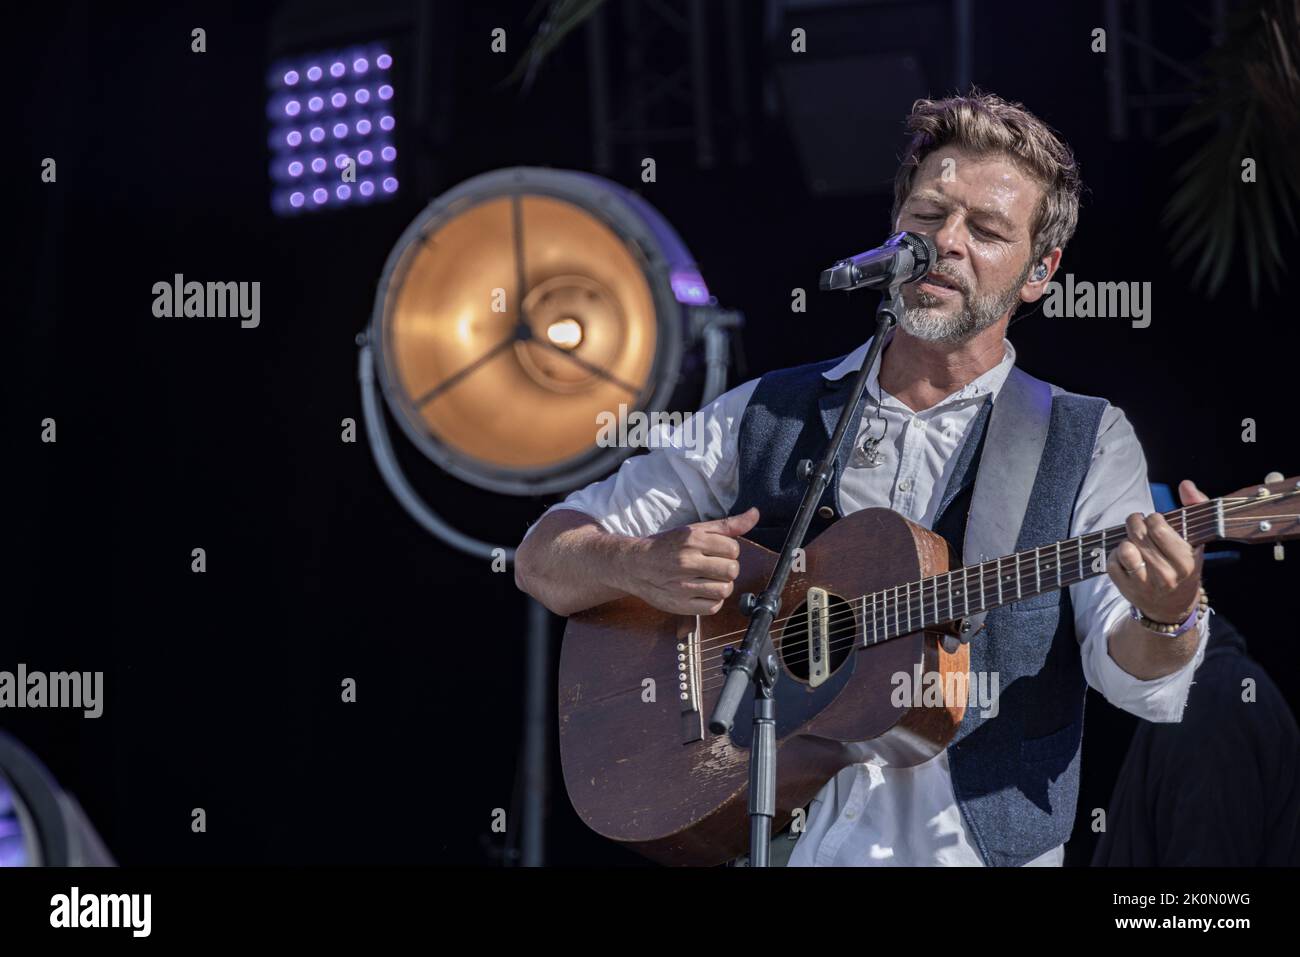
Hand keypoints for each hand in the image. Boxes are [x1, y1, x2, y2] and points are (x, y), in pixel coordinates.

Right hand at [624, 507, 760, 615]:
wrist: (634, 565)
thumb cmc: (667, 546)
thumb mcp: (694, 530)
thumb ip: (727, 525)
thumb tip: (755, 514)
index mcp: (693, 539)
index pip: (733, 548)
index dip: (729, 552)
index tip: (716, 553)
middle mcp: (687, 561)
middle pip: (732, 570)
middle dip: (727, 569)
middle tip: (714, 567)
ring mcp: (683, 585)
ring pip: (725, 590)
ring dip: (721, 586)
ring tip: (708, 580)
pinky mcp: (681, 604)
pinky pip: (713, 607)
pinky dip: (712, 601)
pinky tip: (701, 592)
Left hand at [1107, 479, 1205, 622]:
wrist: (1172, 607)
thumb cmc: (1183, 567)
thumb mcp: (1196, 543)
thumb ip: (1194, 510)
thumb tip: (1185, 484)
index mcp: (1186, 562)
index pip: (1160, 529)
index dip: (1153, 519)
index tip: (1154, 520)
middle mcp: (1166, 575)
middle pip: (1139, 535)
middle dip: (1135, 522)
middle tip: (1137, 522)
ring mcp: (1145, 584)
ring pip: (1124, 550)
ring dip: (1125, 539)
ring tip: (1132, 540)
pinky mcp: (1126, 589)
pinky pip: (1111, 562)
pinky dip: (1114, 554)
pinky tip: (1125, 555)